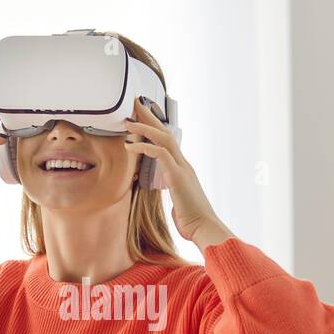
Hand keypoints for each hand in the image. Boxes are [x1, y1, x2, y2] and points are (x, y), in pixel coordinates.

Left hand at [124, 99, 232, 247]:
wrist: (205, 229)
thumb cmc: (192, 221)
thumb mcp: (179, 202)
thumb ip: (174, 192)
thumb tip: (170, 192)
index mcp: (183, 170)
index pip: (168, 143)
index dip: (155, 129)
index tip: (142, 119)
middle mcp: (184, 165)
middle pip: (166, 133)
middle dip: (150, 117)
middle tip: (135, 104)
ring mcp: (182, 169)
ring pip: (163, 138)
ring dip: (144, 127)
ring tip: (128, 121)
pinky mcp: (178, 176)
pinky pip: (159, 154)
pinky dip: (143, 147)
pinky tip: (129, 145)